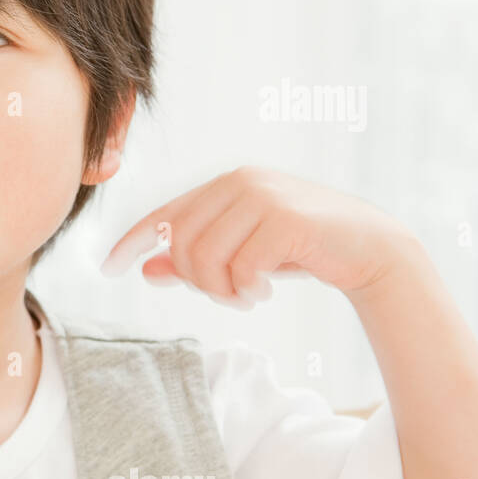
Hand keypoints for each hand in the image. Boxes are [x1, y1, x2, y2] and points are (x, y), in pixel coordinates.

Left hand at [98, 166, 419, 308]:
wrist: (370, 249)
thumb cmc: (300, 249)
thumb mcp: (241, 253)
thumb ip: (194, 259)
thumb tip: (146, 271)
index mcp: (224, 185)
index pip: (163, 214)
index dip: (131, 242)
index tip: (107, 269)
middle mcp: (240, 182)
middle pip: (181, 243)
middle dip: (196, 281)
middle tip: (228, 296)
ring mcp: (264, 197)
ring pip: (205, 257)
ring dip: (222, 290)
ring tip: (247, 295)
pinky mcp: (286, 219)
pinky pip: (240, 268)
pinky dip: (246, 290)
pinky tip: (264, 292)